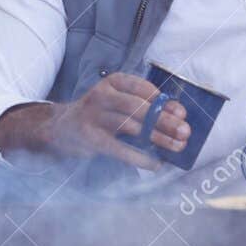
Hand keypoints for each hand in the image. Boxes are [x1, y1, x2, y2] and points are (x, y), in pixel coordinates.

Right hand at [31, 73, 189, 170]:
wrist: (60, 128)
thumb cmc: (100, 114)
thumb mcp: (118, 102)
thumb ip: (145, 105)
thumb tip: (177, 114)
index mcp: (111, 82)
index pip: (140, 87)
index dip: (162, 100)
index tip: (181, 111)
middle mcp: (101, 96)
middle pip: (138, 108)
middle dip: (164, 120)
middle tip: (185, 131)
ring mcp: (94, 117)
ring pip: (132, 128)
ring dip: (158, 138)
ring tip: (178, 146)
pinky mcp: (91, 139)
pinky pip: (120, 150)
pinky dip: (140, 158)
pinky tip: (156, 163)